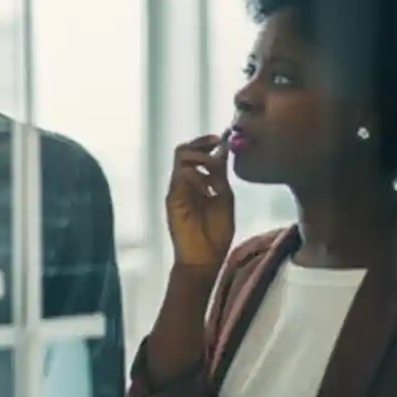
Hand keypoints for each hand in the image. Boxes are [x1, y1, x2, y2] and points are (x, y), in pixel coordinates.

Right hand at [167, 134, 234, 270]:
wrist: (204, 258)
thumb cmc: (217, 233)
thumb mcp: (224, 198)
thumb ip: (220, 175)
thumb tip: (222, 150)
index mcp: (198, 182)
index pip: (196, 153)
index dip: (206, 141)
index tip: (221, 138)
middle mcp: (185, 183)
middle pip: (183, 150)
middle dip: (200, 143)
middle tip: (215, 143)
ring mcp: (177, 190)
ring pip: (181, 159)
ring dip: (200, 159)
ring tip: (213, 175)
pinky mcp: (172, 199)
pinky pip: (181, 177)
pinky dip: (197, 178)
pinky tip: (208, 191)